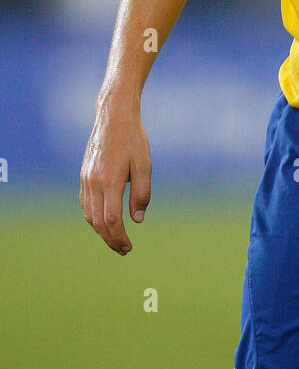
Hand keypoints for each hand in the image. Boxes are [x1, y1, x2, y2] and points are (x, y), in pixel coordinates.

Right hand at [80, 102, 151, 254]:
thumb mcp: (145, 165)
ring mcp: (86, 180)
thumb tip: (137, 220)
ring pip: (89, 215)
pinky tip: (104, 223)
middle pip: (98, 222)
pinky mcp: (84, 176)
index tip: (129, 247)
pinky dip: (94, 218)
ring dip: (101, 231)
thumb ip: (142, 194)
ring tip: (116, 241)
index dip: (119, 237)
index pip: (111, 219)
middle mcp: (94, 183)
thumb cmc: (133, 140)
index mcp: (110, 181)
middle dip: (111, 240)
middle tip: (124, 251)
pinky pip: (85, 204)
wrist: (113, 118)